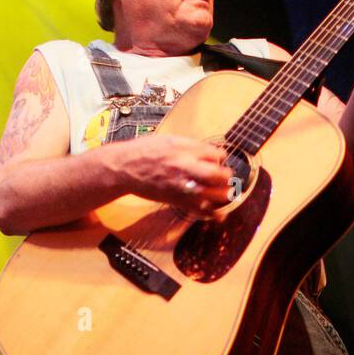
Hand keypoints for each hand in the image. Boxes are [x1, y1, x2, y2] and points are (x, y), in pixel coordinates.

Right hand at [116, 135, 233, 217]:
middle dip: (226, 176)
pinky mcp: (176, 200)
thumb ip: (191, 146)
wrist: (126, 168)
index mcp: (185, 150)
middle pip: (217, 175)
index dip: (220, 157)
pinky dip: (212, 214)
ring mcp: (181, 186)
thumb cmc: (146, 151)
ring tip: (226, 193)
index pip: (215, 154)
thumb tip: (211, 151)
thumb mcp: (170, 140)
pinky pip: (198, 209)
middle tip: (227, 177)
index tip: (218, 160)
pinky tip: (220, 214)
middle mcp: (185, 168)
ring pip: (211, 194)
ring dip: (223, 194)